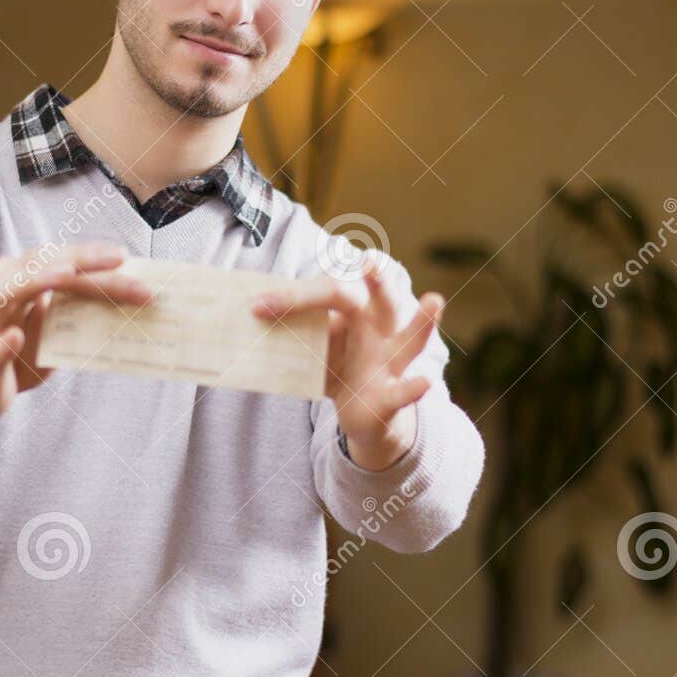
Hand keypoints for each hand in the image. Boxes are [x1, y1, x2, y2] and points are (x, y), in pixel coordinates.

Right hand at [0, 242, 154, 453]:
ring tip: (68, 275)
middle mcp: (2, 290)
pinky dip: (2, 343)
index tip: (133, 260)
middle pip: (43, 265)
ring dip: (39, 280)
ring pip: (9, 290)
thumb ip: (77, 318)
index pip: (63, 263)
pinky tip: (16, 337)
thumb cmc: (12, 358)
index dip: (97, 261)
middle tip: (121, 260)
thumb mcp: (51, 335)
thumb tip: (125, 307)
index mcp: (23, 281)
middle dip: (83, 262)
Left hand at [251, 253, 444, 469]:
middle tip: (370, 263)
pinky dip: (414, 389)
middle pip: (382, 299)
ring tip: (434, 302)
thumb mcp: (311, 346)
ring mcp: (392, 361)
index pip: (329, 291)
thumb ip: (288, 331)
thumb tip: (242, 314)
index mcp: (357, 310)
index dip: (293, 298)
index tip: (257, 306)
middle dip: (379, 280)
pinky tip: (424, 385)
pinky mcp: (394, 394)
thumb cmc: (337, 366)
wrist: (364, 414)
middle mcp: (381, 329)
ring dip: (423, 321)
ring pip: (411, 338)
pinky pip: (404, 391)